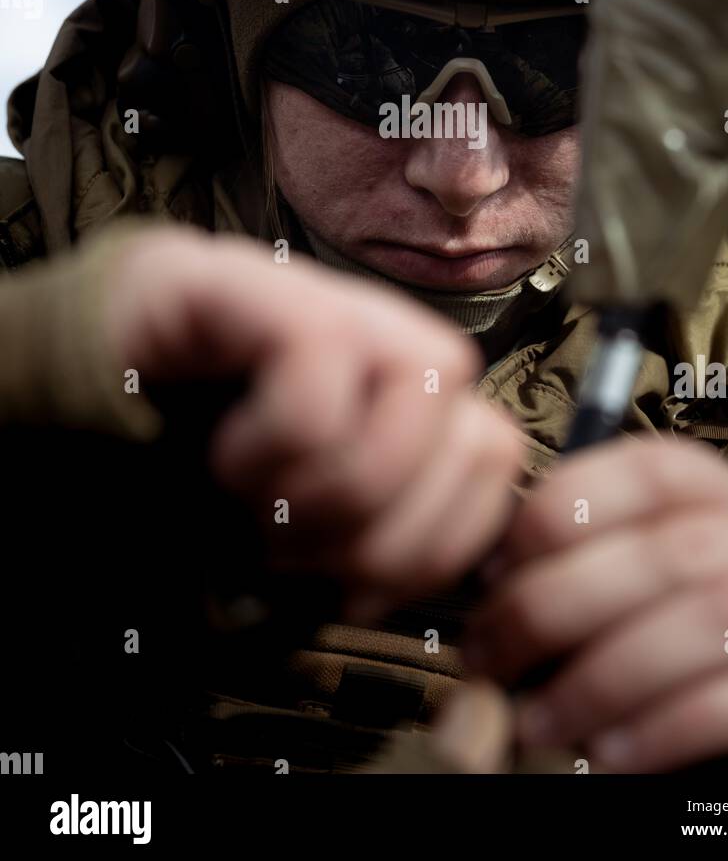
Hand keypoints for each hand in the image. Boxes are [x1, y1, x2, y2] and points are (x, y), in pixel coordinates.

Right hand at [104, 225, 521, 605]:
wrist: (96, 372)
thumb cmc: (202, 456)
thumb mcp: (301, 530)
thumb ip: (387, 535)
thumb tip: (469, 567)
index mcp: (411, 399)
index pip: (498, 457)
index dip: (438, 541)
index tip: (347, 576)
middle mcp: (392, 342)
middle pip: (475, 441)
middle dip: (377, 535)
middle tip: (288, 542)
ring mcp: (338, 304)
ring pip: (421, 398)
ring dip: (321, 487)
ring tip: (255, 490)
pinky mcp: (268, 285)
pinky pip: (322, 363)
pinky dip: (270, 438)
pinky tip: (228, 446)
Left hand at [462, 436, 727, 770]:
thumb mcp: (723, 587)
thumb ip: (643, 577)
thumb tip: (511, 589)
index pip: (659, 470)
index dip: (565, 507)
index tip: (496, 566)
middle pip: (672, 547)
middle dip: (559, 602)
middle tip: (492, 656)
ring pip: (718, 617)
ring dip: (608, 672)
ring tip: (539, 718)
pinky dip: (680, 723)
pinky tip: (619, 753)